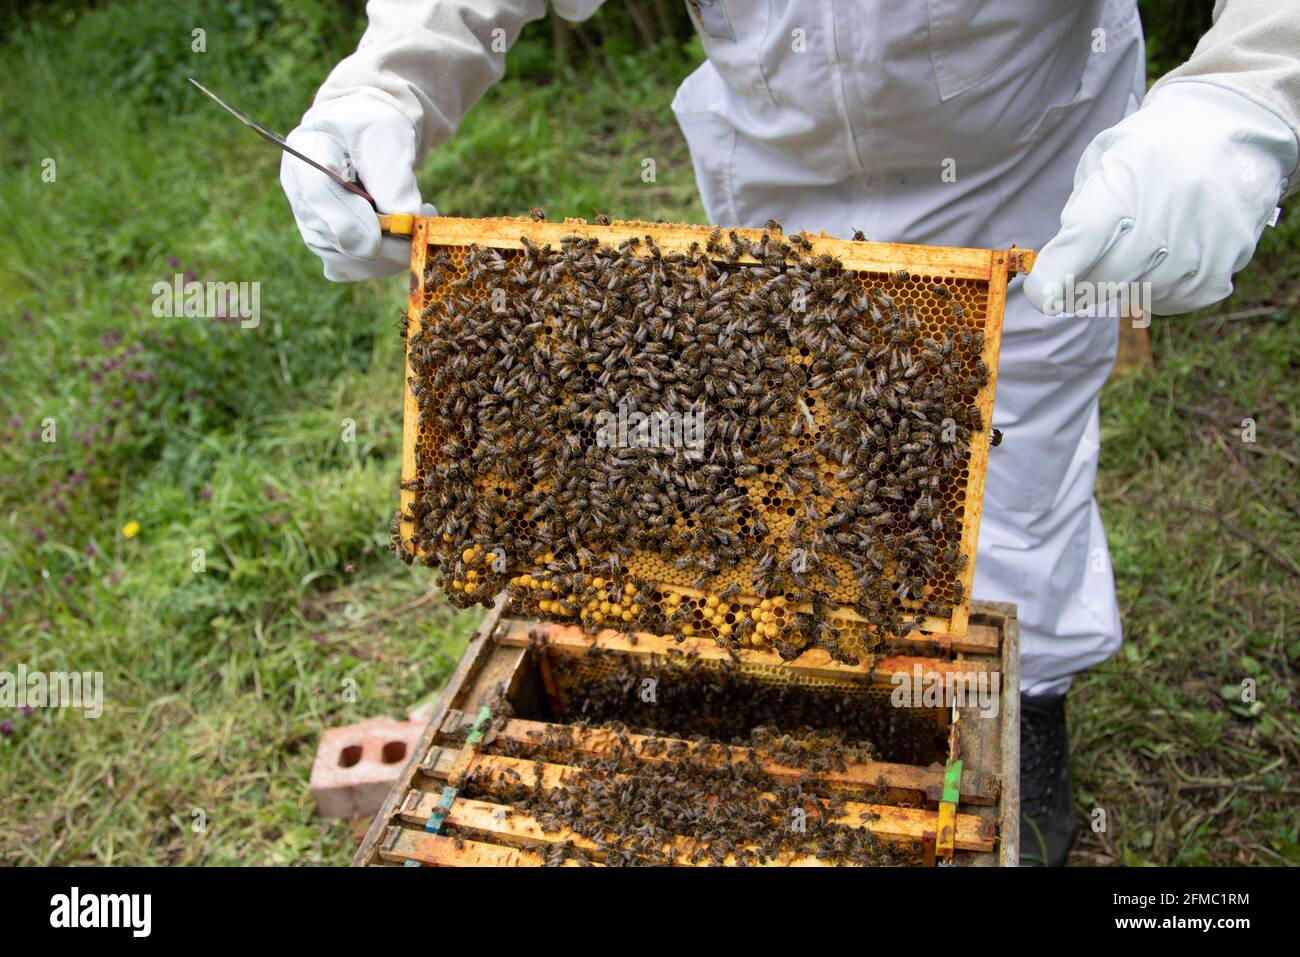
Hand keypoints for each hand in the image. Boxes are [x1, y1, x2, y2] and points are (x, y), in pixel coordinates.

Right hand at [279, 93, 435, 281]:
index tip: (399, 225)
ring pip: (353, 263)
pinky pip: (357, 271)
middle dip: (393, 237)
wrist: (364, 139)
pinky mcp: (328, 250)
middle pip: (341, 239)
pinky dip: (387, 261)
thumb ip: (394, 176)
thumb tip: (406, 219)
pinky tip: (401, 236)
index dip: (356, 218)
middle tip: (428, 212)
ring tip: (417, 218)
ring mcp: (311, 228)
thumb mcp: (389, 135)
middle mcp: (300, 198)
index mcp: (304, 155)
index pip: (319, 194)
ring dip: (394, 252)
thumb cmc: (375, 128)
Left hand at [1025, 82, 1295, 316]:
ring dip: (1128, 279)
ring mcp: (1197, 246)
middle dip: (1083, 279)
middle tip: (1087, 260)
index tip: (1043, 293)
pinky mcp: (1224, 267)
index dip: (1054, 276)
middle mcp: (1164, 218)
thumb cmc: (1149, 150)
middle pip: (1102, 281)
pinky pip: (1174, 300)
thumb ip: (1076, 216)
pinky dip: (1162, 285)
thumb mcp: (1101, 162)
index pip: (1081, 242)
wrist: (1231, 129)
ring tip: (1146, 237)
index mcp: (1124, 182)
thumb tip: (1061, 271)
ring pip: (1137, 294)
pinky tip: (1171, 252)